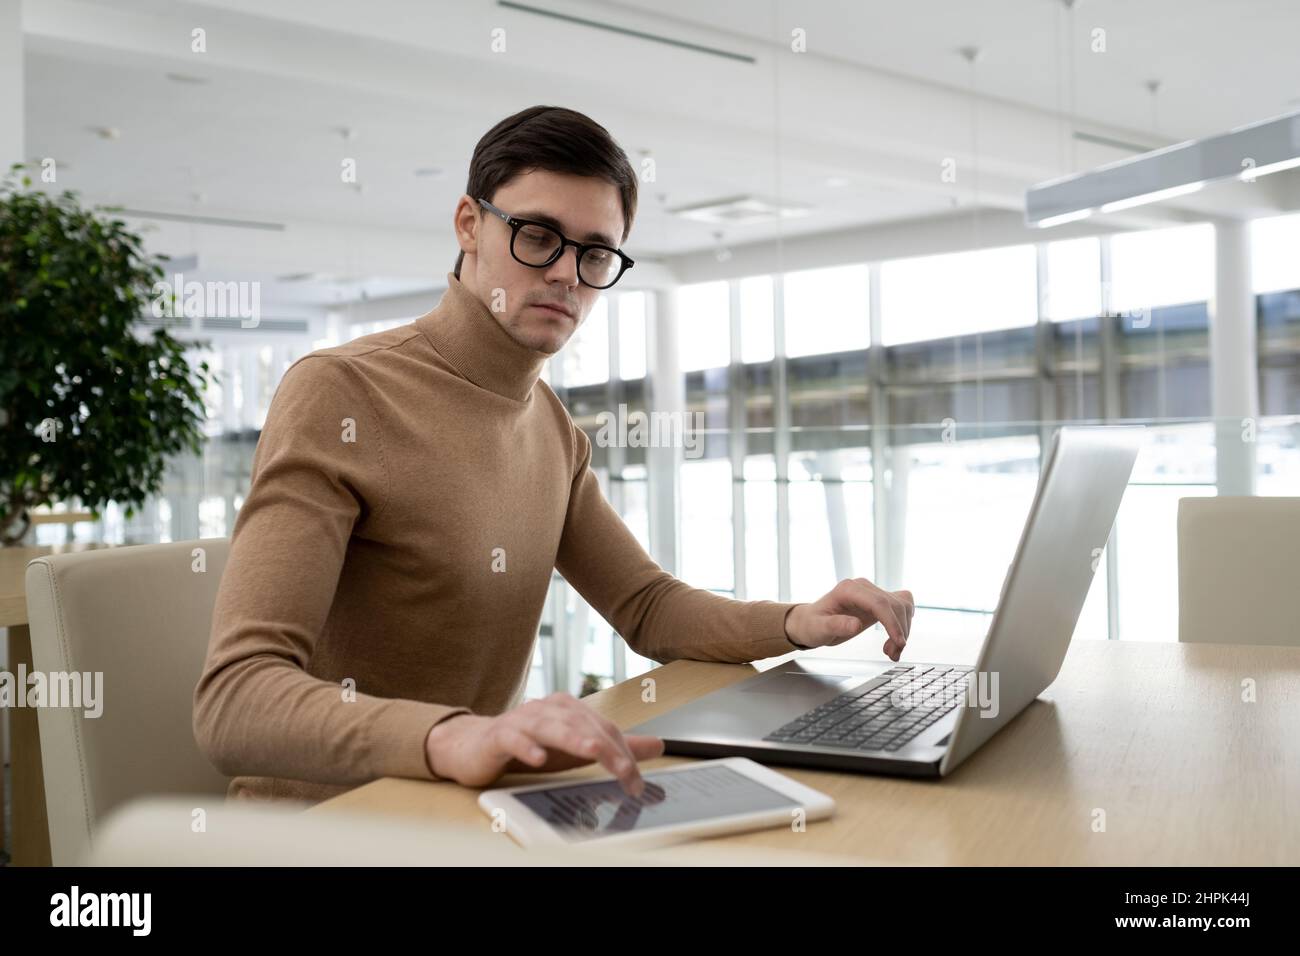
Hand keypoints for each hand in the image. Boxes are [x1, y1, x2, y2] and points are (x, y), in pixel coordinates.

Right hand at [424, 692, 664, 796]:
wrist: (476, 745)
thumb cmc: (529, 745)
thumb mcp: (577, 749)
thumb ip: (616, 746)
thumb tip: (658, 745)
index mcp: (569, 709)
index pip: (603, 729)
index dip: (623, 754)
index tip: (636, 782)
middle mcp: (548, 709)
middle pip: (582, 726)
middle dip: (606, 749)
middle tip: (625, 773)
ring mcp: (521, 719)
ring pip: (551, 727)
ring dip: (572, 738)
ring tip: (592, 751)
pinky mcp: (498, 735)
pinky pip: (513, 738)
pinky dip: (527, 746)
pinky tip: (539, 757)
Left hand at [784, 579, 914, 659]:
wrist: (811, 622)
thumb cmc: (812, 624)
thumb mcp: (818, 628)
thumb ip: (835, 625)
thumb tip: (855, 625)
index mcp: (848, 590)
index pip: (879, 603)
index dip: (892, 622)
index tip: (898, 642)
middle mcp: (863, 587)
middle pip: (894, 605)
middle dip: (899, 631)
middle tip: (892, 654)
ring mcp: (872, 592)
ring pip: (902, 606)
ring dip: (903, 630)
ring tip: (891, 651)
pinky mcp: (878, 600)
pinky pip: (901, 606)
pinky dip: (903, 623)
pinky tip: (895, 638)